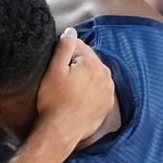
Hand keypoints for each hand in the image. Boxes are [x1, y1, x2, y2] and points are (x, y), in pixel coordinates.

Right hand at [35, 28, 115, 147]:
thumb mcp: (54, 70)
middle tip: (62, 80)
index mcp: (93, 63)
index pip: (79, 47)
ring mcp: (109, 91)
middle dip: (77, 66)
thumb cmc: (54, 101)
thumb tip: (71, 31)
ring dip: (85, 79)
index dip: (65, 54)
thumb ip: (64, 46)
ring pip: (95, 76)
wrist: (61, 131)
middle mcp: (106, 74)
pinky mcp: (107, 105)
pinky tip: (79, 99)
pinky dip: (91, 92)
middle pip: (89, 62)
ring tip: (70, 91)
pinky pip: (99, 91)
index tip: (56, 66)